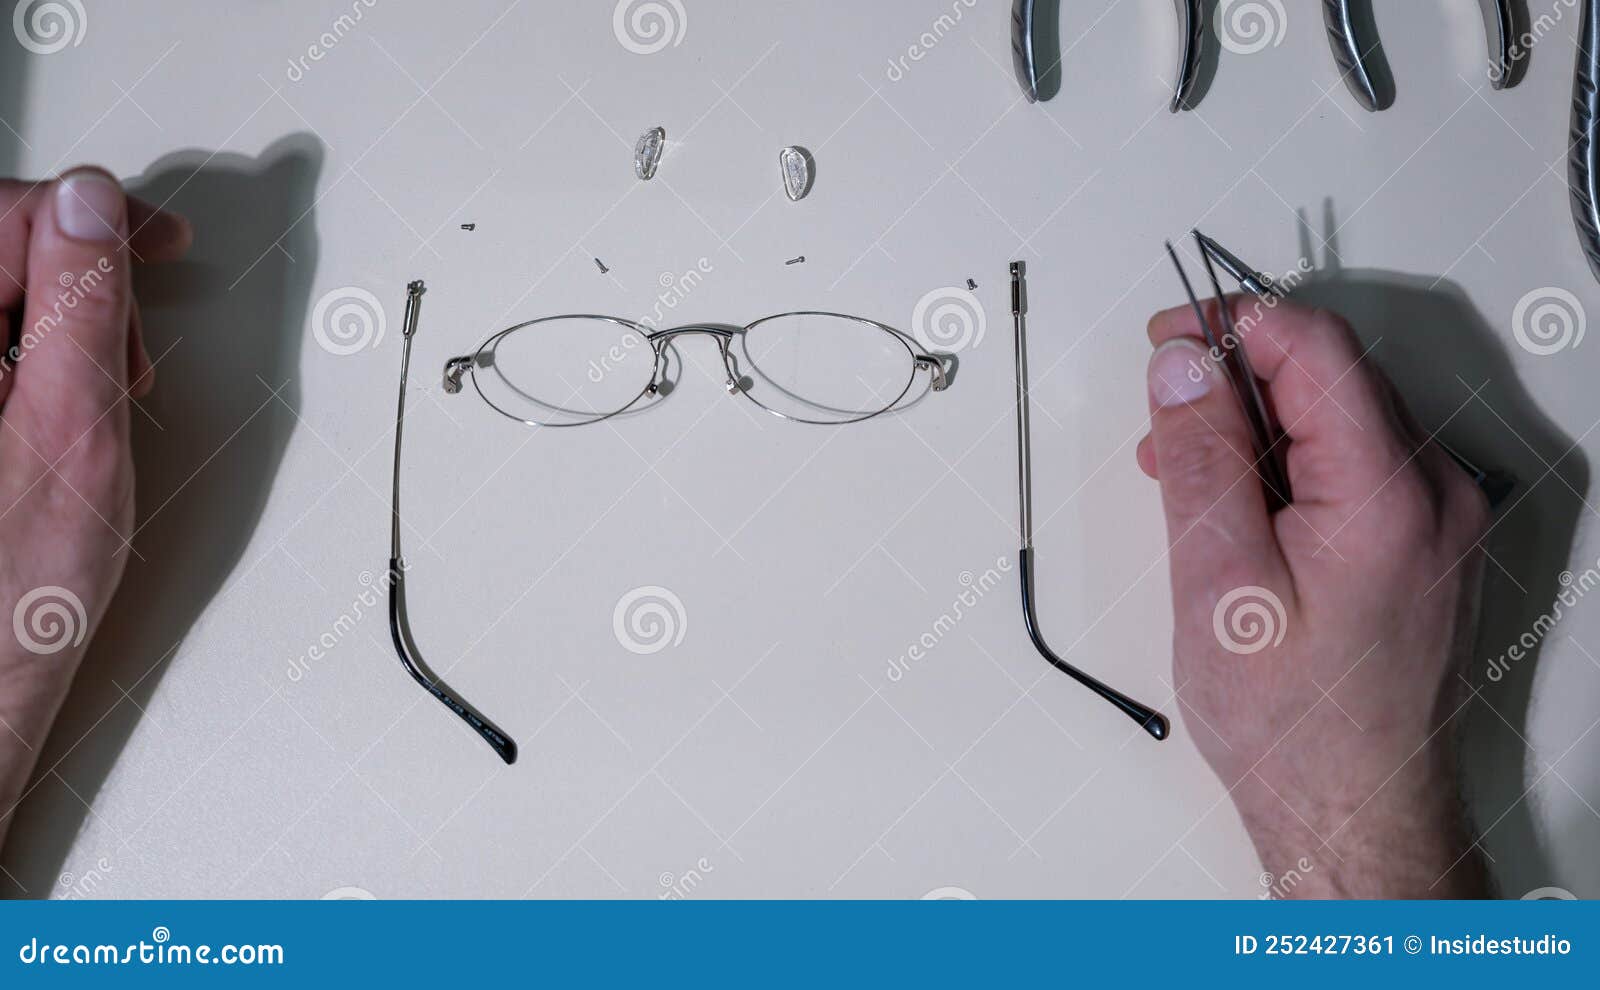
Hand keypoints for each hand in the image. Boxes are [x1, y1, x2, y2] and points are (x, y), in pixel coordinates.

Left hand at [0, 168, 190, 851]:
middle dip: (78, 275)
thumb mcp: (76, 430)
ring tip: (106, 385)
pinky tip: (61, 397)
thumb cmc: (15, 588)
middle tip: (132, 343)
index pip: (1, 215)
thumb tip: (90, 205)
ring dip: (59, 317)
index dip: (88, 216)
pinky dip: (31, 352)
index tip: (152, 237)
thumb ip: (79, 304)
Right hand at [1136, 298, 1490, 897]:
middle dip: (1234, 379)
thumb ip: (1201, 458)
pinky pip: (1351, 464)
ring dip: (1255, 426)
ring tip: (1184, 476)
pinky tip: (1235, 506)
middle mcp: (1434, 491)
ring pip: (1337, 419)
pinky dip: (1287, 465)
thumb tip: (1182, 364)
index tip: (1169, 338)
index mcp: (1388, 494)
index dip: (1232, 324)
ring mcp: (1437, 516)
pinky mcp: (1422, 539)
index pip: (1316, 346)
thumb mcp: (1217, 581)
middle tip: (1161, 415)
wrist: (1353, 807)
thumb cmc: (1291, 721)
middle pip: (1329, 376)